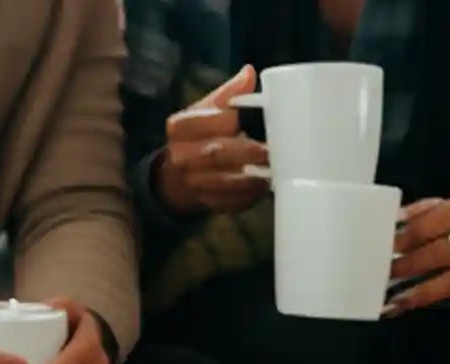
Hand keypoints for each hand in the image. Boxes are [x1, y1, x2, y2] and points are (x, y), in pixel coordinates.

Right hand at [156, 64, 270, 215]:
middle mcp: (180, 155)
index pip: (213, 121)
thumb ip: (229, 94)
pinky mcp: (206, 203)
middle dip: (249, 151)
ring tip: (273, 168)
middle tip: (273, 149)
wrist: (175, 177)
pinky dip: (250, 194)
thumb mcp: (206, 110)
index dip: (239, 120)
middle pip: (219, 153)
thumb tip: (249, 73)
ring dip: (253, 176)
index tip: (262, 118)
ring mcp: (192, 183)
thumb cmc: (198, 136)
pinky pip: (231, 201)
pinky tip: (264, 185)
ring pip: (226, 181)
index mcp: (180, 127)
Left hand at [387, 195, 449, 313]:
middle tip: (381, 276)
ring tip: (395, 301)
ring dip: (420, 293)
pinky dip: (440, 303)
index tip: (379, 250)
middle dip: (407, 267)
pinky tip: (418, 307)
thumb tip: (391, 221)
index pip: (429, 224)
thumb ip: (422, 213)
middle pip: (441, 253)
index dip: (402, 239)